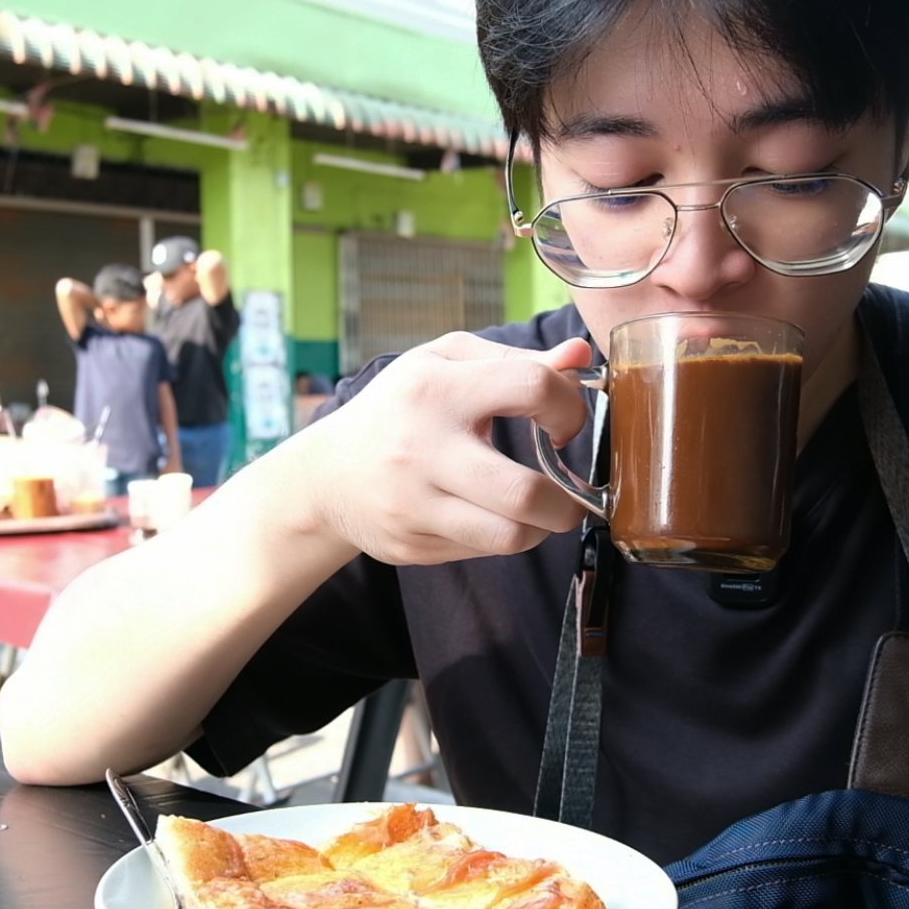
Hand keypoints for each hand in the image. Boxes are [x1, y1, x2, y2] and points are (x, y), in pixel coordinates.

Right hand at [298, 332, 591, 565]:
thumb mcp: (445, 364)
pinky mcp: (411, 545)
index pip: (532, 388)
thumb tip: (580, 357)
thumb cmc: (402, 408)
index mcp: (437, 388)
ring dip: (542, 528)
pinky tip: (496, 518)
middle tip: (573, 496)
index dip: (569, 408)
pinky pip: (483, 552)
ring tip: (543, 512)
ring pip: (509, 536)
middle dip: (569, 502)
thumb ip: (516, 360)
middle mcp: (423, 448)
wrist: (327, 475)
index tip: (565, 425)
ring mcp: (414, 503)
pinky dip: (503, 537)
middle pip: (524, 491)